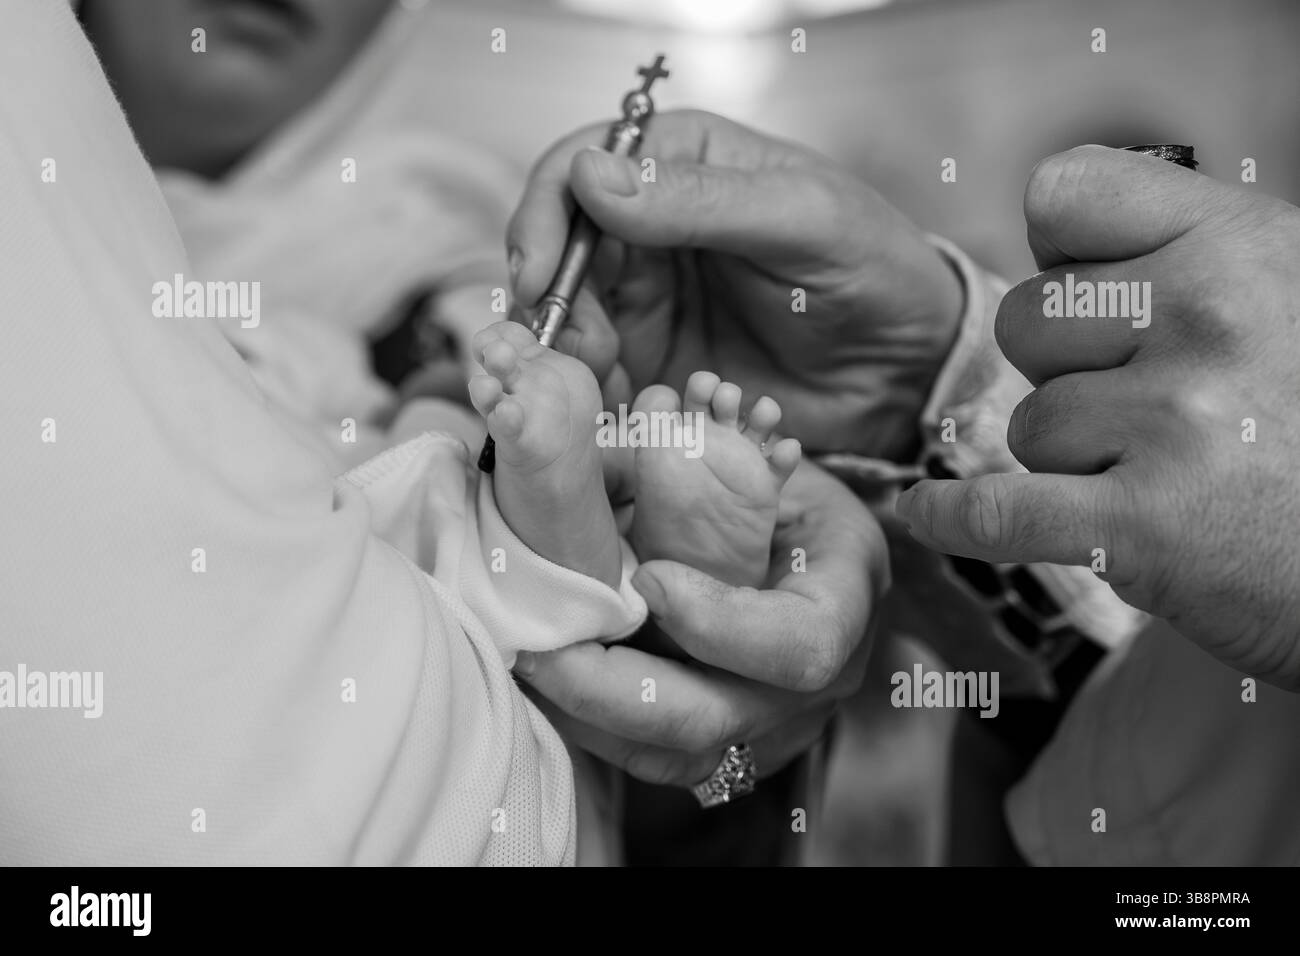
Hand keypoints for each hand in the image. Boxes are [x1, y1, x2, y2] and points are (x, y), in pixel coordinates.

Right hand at [507, 110, 962, 458]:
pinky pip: (597, 372)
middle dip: (547, 292)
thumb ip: (698, 201)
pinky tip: (617, 404)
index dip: (546, 212)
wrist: (908, 373)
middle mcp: (652, 227)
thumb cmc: (873, 273)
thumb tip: (590, 173)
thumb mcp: (800, 220)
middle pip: (557, 244)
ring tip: (602, 375)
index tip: (538, 272)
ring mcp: (648, 298)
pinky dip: (589, 388)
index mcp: (685, 164)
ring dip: (566, 345)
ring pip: (567, 313)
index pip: (582, 165)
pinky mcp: (655, 364)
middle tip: (564, 340)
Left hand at [513, 458, 885, 785]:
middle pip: (714, 721)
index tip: (649, 580)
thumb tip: (602, 466)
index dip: (716, 625)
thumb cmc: (785, 484)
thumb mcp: (764, 455)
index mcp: (844, 600)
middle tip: (541, 646)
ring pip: (674, 755)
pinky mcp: (730, 743)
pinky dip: (594, 723)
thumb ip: (698, 469)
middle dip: (610, 690)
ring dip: (588, 716)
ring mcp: (774, 723)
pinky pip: (656, 754)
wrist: (808, 536)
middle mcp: (816, 683)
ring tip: (532, 664)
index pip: (799, 648)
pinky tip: (552, 681)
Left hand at [898, 146, 1299, 688]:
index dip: (1062, 249)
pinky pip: (996, 513)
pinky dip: (954, 520)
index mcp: (1239, 244)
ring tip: (1167, 477)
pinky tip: (928, 515)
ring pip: (1028, 425)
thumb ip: (1179, 253)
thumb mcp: (1288, 291)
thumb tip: (1055, 245)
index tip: (1092, 291)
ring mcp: (1175, 423)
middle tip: (1147, 409)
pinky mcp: (1145, 529)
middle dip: (1063, 369)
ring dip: (1071, 460)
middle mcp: (1208, 317)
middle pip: (1025, 320)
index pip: (1065, 194)